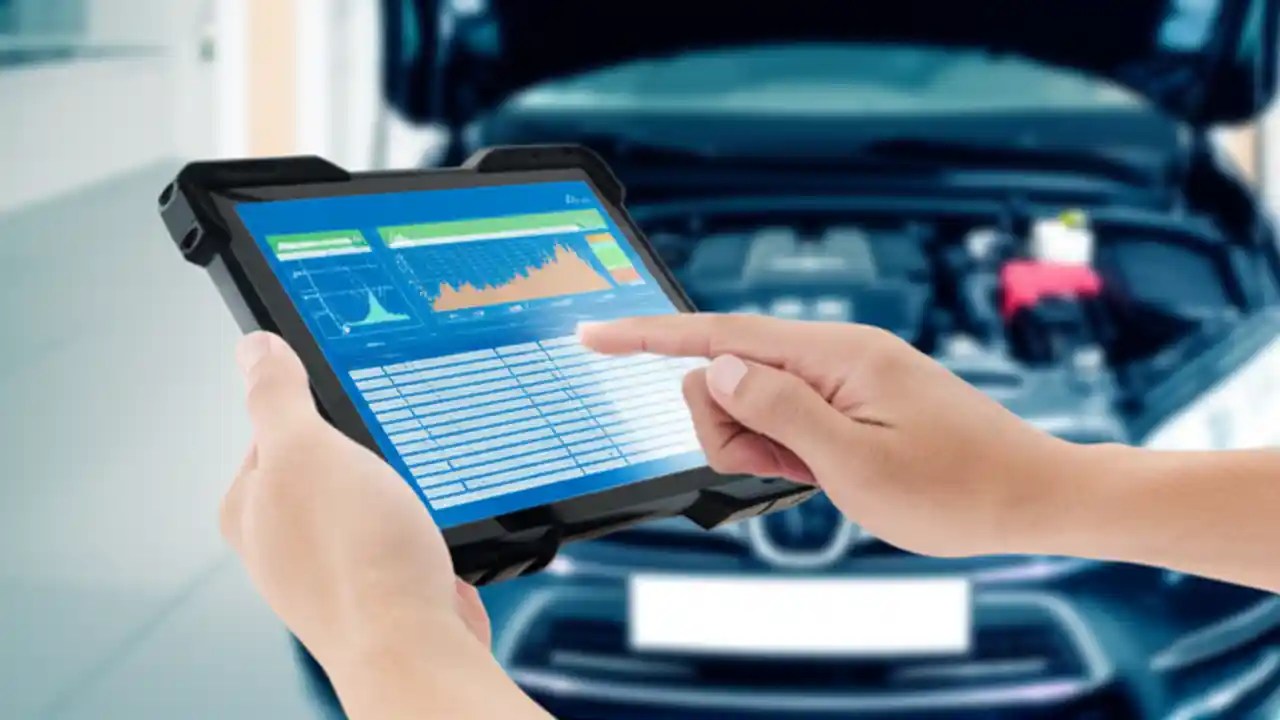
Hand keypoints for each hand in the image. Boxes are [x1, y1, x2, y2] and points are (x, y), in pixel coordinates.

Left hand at [220, 332, 488, 671]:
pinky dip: (426, 524)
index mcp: (250, 506)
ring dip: (403, 486)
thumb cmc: (354, 558)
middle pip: (332, 460)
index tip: (350, 401)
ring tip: (414, 493)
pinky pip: (407, 532)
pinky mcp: (384, 584)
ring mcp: (336, 566)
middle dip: (369, 449)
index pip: (276, 428)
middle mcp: (285, 541)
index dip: (318, 407)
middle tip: (390, 452)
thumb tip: (254, 348)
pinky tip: (434, 527)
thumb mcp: (304, 449)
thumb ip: (276, 396)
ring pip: (376, 496)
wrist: (416, 643)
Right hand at [580, 315, 1081, 557]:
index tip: (594, 335)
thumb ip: (777, 411)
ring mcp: (845, 377)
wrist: (1031, 498)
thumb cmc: (958, 488)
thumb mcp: (856, 462)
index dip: (649, 336)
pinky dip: (787, 450)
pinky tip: (824, 472)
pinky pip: (788, 418)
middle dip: (731, 427)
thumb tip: (716, 368)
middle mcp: (837, 355)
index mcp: (836, 355)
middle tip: (786, 468)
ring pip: (755, 401)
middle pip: (730, 373)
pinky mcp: (852, 401)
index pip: (721, 334)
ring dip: (762, 446)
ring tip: (816, 475)